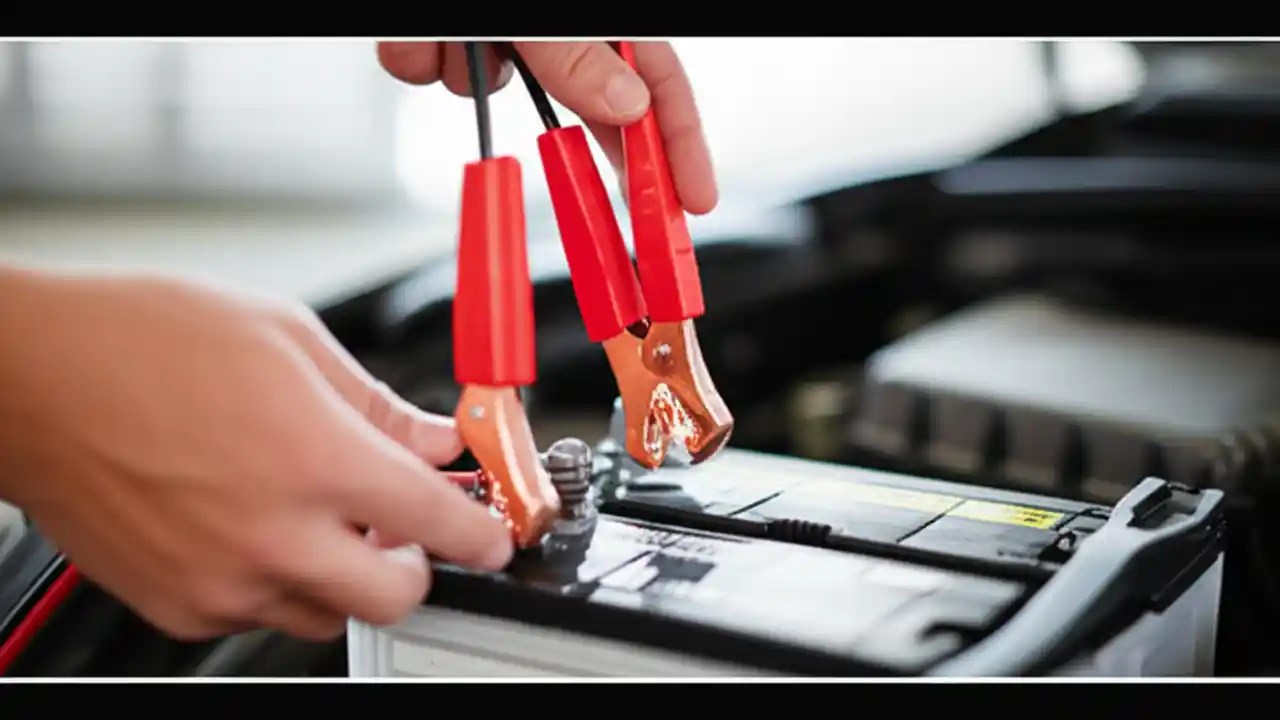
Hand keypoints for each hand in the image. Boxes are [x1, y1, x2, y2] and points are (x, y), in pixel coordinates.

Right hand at [0, 268, 512, 640]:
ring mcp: (222, 579)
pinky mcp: (179, 604)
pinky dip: (277, 580)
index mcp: (315, 459)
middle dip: (421, 565)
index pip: (440, 522)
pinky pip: (259, 614)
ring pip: (328, 611)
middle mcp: (273, 534)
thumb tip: (434, 441)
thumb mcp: (289, 340)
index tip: (493, 532)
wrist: (31, 378)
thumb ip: (378, 405)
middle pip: (397, 597)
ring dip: (345, 573)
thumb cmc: (142, 342)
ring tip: (315, 511)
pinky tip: (255, 522)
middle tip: (409, 525)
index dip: (483, 531)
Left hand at [377, 40, 716, 214]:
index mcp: (596, 12)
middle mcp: (551, 21)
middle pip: (589, 98)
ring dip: (468, 74)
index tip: (691, 197)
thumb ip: (578, 56)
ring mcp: (498, 26)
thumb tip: (627, 110)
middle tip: (617, 209)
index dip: (680, 142)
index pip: (658, 80)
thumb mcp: (540, 11)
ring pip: (492, 85)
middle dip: (582, 143)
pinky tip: (419, 28)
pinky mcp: (446, 31)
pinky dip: (422, 54)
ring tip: (454, 33)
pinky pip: (436, 71)